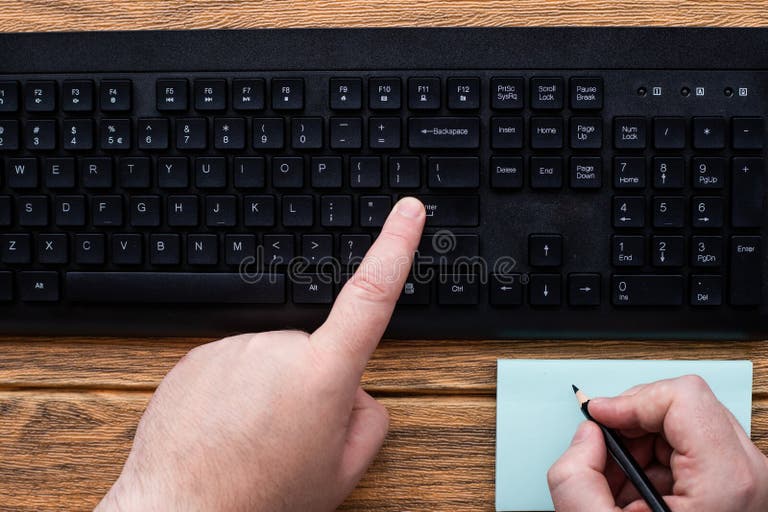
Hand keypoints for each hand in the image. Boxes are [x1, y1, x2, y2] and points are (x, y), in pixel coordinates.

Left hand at [95, 197, 425, 511]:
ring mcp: (232, 348)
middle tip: (290, 435)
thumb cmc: (261, 498)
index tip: (408, 211)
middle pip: (314, 350)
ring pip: (269, 360)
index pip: (371, 294)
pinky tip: (224, 429)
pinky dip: (234, 391)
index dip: (395, 246)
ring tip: (251, 439)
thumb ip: (370, 421)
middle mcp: (276, 347)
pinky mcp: (197, 356)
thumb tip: (357, 394)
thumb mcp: (342, 473)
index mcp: (323, 373)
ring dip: (268, 390)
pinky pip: (232, 365)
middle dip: (312, 384)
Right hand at [548, 375, 767, 511]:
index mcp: (727, 481)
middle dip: (631, 427)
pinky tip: (638, 495)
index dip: (631, 400)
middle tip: (604, 454)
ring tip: (620, 487)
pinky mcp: (739, 487)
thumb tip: (588, 437)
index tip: (600, 417)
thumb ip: (576, 477)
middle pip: (682, 407)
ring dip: (640, 447)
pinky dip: (655, 464)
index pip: (682, 397)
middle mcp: (749, 476)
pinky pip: (691, 449)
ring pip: (685, 425)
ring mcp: (748, 481)